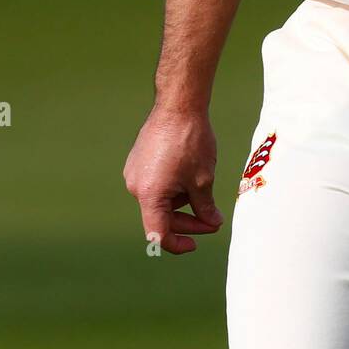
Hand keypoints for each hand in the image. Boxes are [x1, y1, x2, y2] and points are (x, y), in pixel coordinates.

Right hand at [123, 106, 223, 254]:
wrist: (179, 105)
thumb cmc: (191, 141)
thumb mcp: (203, 179)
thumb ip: (205, 207)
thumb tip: (212, 223)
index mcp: (149, 195)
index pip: (158, 234)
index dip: (178, 243)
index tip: (196, 243)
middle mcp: (135, 186)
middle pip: (160, 217)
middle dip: (188, 221)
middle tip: (213, 220)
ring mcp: (134, 172)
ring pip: (159, 200)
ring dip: (182, 203)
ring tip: (205, 191)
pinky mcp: (138, 160)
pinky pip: (155, 183)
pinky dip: (173, 188)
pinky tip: (192, 177)